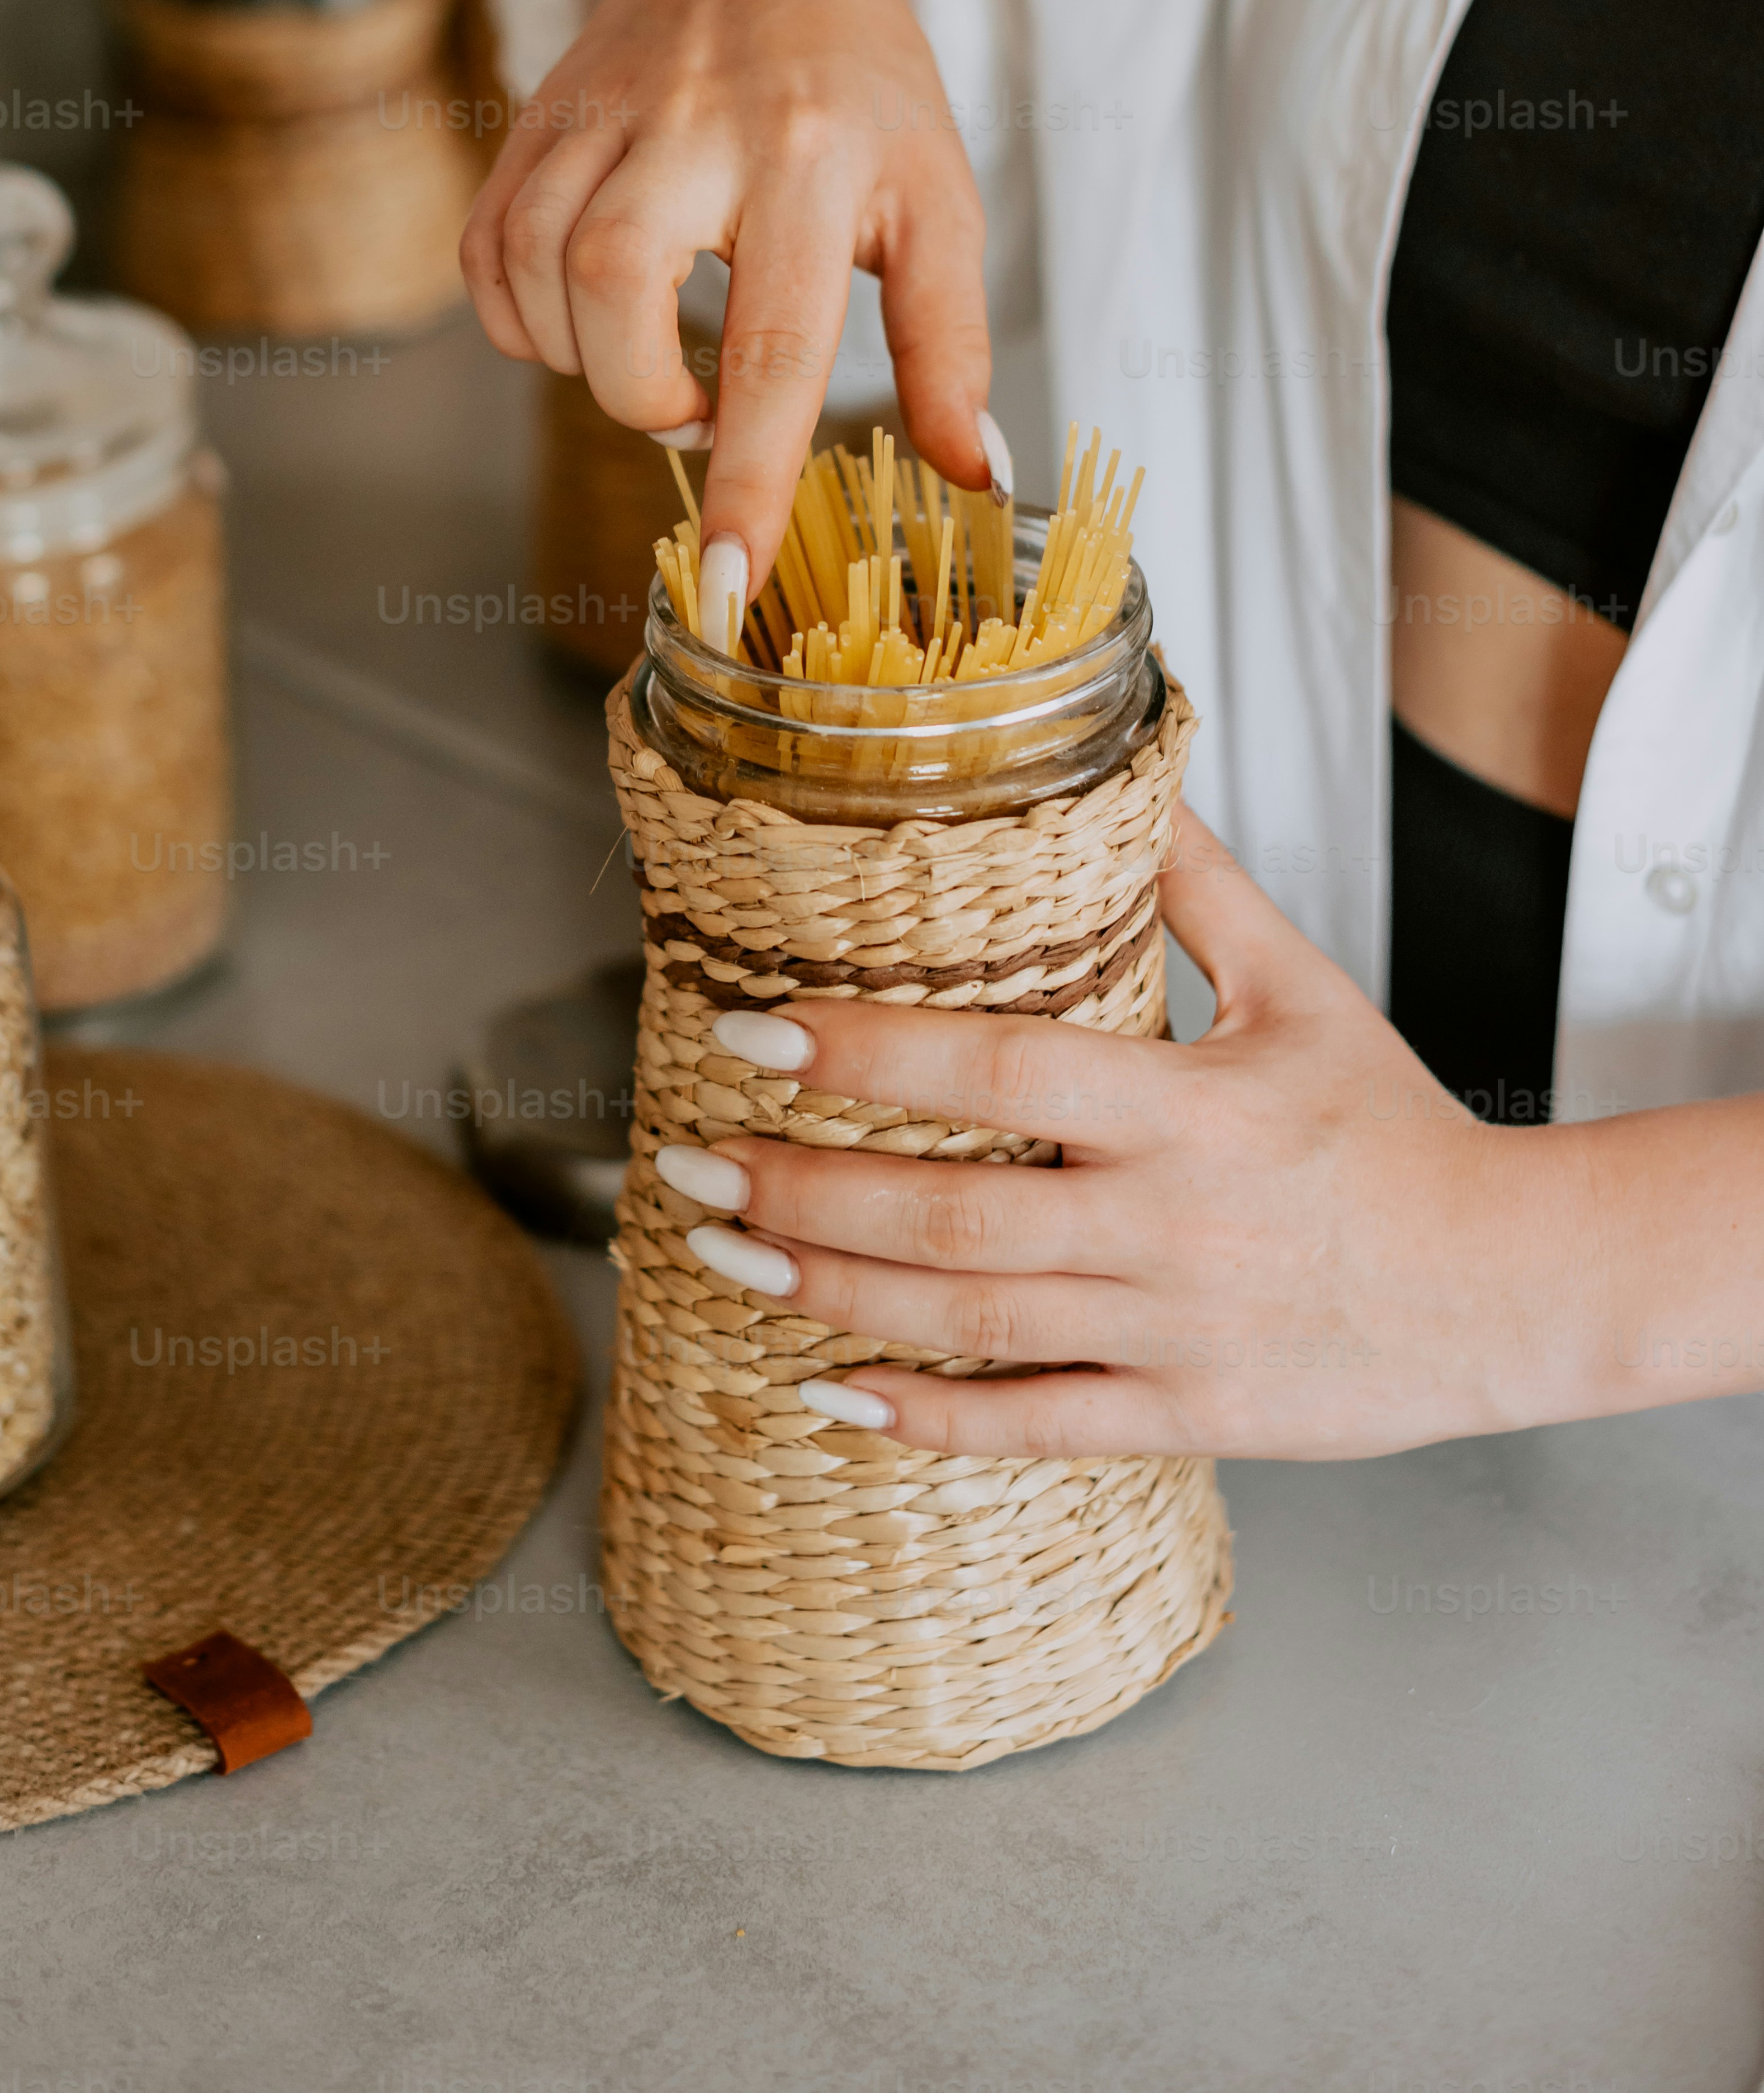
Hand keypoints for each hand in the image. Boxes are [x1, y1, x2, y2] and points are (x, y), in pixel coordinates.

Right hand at [460, 0, 997, 621]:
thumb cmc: (861, 79)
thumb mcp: (937, 195)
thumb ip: (953, 339)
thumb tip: (975, 472)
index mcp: (815, 157)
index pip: (775, 342)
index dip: (751, 476)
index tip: (731, 585)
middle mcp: (696, 127)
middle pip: (615, 291)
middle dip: (642, 397)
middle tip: (700, 412)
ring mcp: (600, 112)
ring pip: (534, 267)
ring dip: (576, 358)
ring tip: (647, 360)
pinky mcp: (535, 113)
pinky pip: (485, 245)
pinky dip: (515, 313)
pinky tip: (579, 320)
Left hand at [656, 803, 1618, 1459]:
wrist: (1518, 1283)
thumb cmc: (1399, 1130)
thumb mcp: (1306, 987)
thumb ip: (1201, 890)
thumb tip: (1130, 778)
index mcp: (1183, 1110)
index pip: (992, 1073)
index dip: (864, 1056)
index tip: (752, 1035)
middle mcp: (1162, 1224)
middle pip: (948, 1213)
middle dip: (801, 1194)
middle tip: (685, 1169)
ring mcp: (1168, 1330)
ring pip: (968, 1317)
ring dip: (829, 1294)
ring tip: (719, 1261)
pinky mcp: (1187, 1414)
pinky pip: (1035, 1425)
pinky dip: (929, 1422)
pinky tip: (833, 1401)